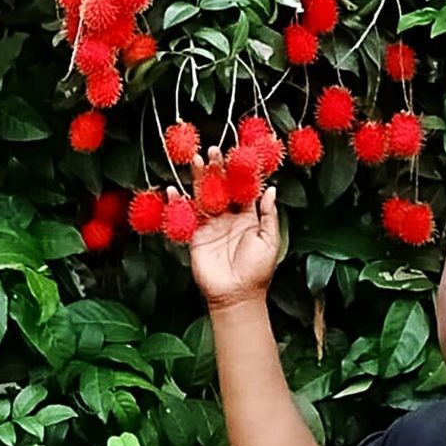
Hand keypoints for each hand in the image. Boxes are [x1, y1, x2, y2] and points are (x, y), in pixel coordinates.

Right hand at [173, 146, 279, 309]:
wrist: (236, 295)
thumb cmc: (257, 270)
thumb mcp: (270, 240)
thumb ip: (268, 214)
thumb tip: (272, 188)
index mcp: (248, 217)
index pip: (242, 189)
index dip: (238, 172)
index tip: (234, 153)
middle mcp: (228, 218)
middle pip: (220, 187)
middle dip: (216, 169)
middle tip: (211, 150)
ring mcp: (210, 226)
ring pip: (202, 196)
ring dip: (198, 178)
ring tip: (194, 159)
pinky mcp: (195, 236)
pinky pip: (185, 215)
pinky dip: (178, 203)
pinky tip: (173, 189)